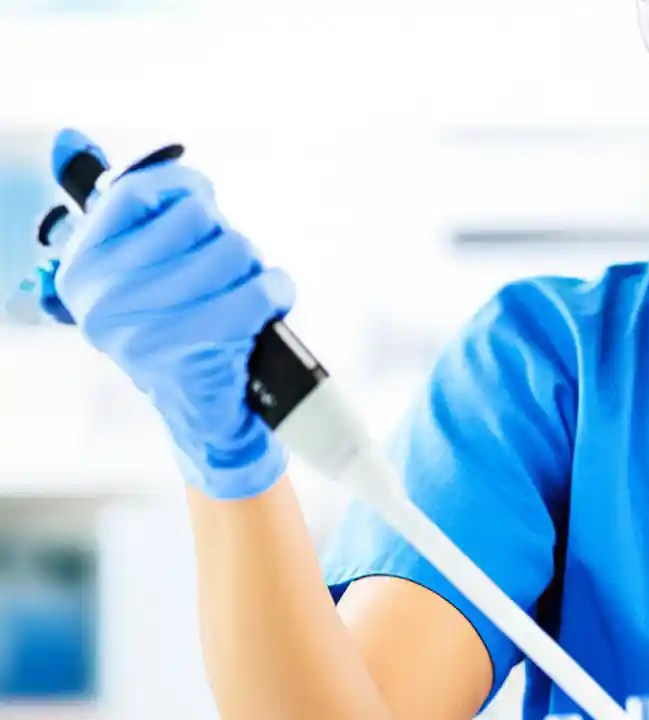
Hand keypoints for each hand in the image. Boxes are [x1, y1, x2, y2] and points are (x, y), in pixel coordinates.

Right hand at [52, 132, 293, 498]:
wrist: (203, 413)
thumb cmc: (177, 327)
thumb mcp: (134, 270)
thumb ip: (115, 207)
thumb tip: (69, 137)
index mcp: (84, 268)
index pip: (134, 190)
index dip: (183, 185)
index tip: (200, 200)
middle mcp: (106, 296)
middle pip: (199, 217)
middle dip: (224, 240)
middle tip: (221, 273)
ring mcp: (149, 326)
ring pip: (235, 250)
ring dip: (253, 270)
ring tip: (239, 296)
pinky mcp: (199, 349)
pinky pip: (263, 289)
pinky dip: (277, 295)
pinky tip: (262, 314)